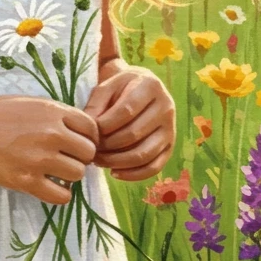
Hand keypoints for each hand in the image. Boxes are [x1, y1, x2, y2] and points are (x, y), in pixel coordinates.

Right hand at [0, 95, 98, 204]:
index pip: (91, 128)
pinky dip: (60, 193)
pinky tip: (49, 185)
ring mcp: (39, 158)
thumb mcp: (29, 103)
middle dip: (80, 156)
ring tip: (55, 170)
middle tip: (66, 157)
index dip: (89, 137)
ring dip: (69, 174)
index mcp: (52, 111)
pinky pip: (61, 196)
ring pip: (77, 174)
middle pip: (88, 152)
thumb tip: (79, 132)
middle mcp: (50, 133)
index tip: (79, 142)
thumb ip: (55, 115)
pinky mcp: (27, 180)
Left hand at [84, 60, 175, 181]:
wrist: (140, 89)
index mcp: (150, 86)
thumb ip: (95, 105)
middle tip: (90, 150)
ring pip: (144, 153)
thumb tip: (90, 131)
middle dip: (108, 145)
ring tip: (98, 161)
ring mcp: (170, 128)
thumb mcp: (106, 87)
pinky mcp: (170, 146)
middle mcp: (166, 107)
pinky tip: (114, 172)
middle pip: (134, 134)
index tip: (90, 132)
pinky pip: (154, 167)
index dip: (105, 125)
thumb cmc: (119, 88)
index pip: (126, 110)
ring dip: (117, 162)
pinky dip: (133, 174)